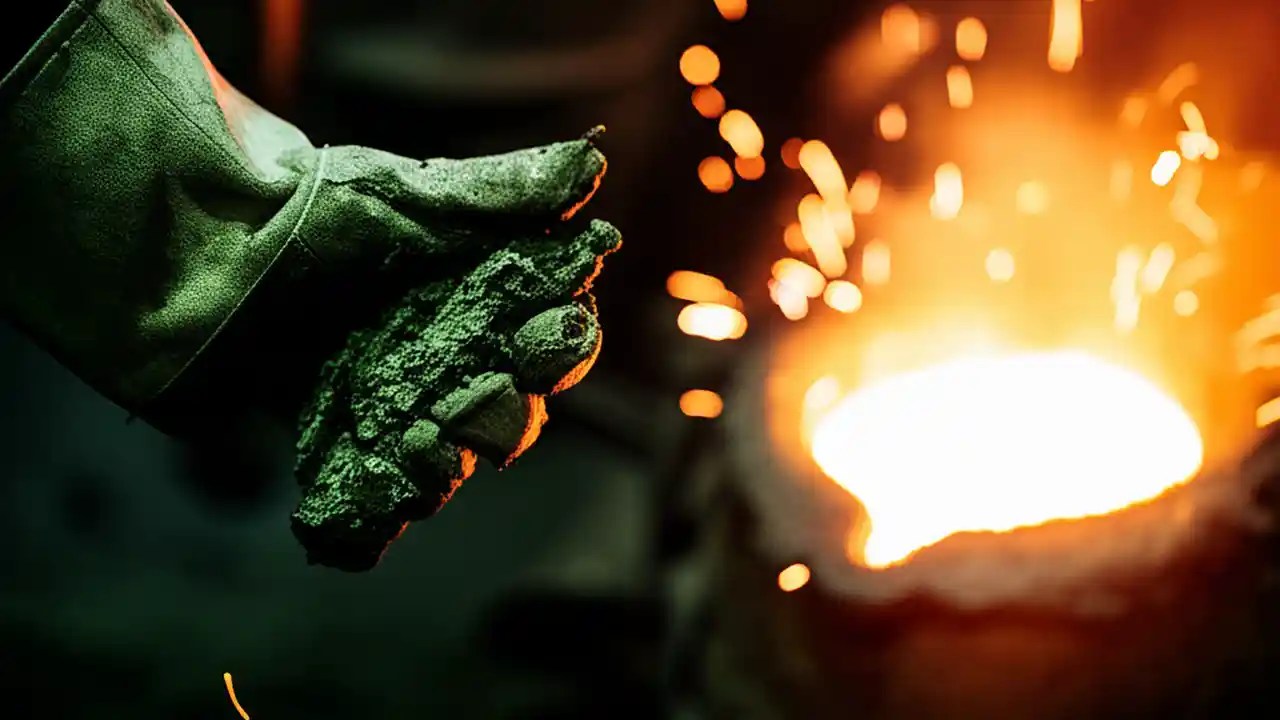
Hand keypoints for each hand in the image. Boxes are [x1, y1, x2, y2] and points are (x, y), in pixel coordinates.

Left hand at [283, 136, 619, 570]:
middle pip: (512, 410)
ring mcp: (390, 401)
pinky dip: (380, 514)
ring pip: (452, 460)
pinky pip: (378, 498)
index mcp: (474, 294)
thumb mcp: (411, 194)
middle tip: (479, 395)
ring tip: (423, 442)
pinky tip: (367, 503)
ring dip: (450, 459)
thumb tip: (592, 159)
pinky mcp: (336, 443)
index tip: (543, 335)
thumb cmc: (310, 210)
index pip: (548, 335)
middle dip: (507, 412)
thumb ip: (501, 192)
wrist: (195, 249)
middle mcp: (442, 351)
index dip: (558, 344)